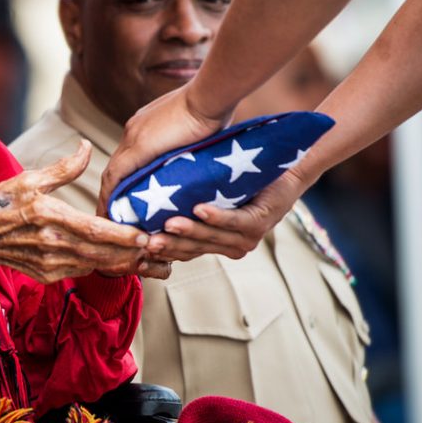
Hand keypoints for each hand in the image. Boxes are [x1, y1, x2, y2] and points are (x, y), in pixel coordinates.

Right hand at [0, 140, 148, 282]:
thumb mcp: (29, 177)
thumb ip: (64, 168)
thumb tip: (86, 147)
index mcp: (49, 217)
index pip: (95, 231)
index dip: (123, 237)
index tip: (146, 236)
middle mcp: (51, 245)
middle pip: (101, 254)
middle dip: (132, 254)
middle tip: (159, 248)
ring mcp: (48, 264)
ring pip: (95, 266)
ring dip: (122, 263)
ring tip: (148, 258)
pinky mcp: (46, 275)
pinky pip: (81, 271)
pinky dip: (101, 266)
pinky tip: (120, 260)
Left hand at [99, 85, 230, 215]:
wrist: (211, 96)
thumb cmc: (213, 108)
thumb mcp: (197, 130)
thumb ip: (190, 145)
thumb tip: (198, 159)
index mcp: (146, 126)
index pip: (128, 159)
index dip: (125, 181)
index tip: (127, 200)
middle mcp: (134, 130)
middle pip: (116, 168)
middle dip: (114, 193)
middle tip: (115, 217)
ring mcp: (133, 137)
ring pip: (112, 174)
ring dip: (110, 198)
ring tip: (112, 222)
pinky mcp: (139, 146)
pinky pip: (116, 176)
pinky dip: (111, 196)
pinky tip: (113, 214)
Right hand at [144, 170, 298, 261]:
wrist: (285, 170)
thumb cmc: (244, 181)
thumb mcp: (212, 197)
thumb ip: (187, 204)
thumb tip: (147, 197)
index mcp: (217, 243)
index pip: (183, 252)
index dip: (161, 251)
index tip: (137, 244)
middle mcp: (230, 245)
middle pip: (192, 248)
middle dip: (168, 245)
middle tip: (144, 241)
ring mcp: (246, 237)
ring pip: (210, 237)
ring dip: (188, 231)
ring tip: (166, 224)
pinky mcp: (259, 222)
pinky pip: (233, 222)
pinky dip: (215, 216)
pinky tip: (199, 208)